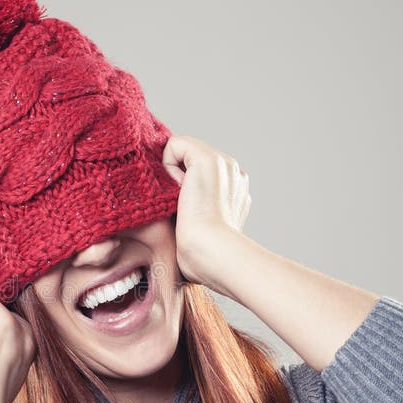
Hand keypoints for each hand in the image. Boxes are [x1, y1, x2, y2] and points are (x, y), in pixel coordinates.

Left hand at [161, 135, 251, 295]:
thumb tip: (179, 218)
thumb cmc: (205, 258)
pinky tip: (178, 192)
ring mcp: (223, 164)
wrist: (214, 254)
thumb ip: (195, 215)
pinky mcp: (208, 158)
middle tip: (184, 210)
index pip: (200, 175)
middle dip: (178, 180)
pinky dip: (167, 165)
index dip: (184, 187)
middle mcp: (233, 174)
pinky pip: (175, 145)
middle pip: (190, 161)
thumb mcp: (201, 233)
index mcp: (235, 191)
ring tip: (183, 204)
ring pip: (183, 152)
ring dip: (173, 176)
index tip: (185, 212)